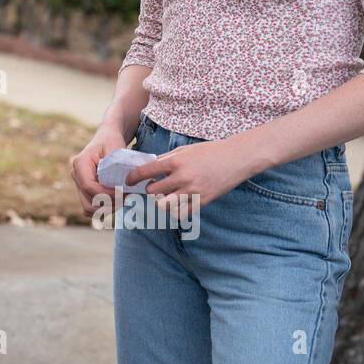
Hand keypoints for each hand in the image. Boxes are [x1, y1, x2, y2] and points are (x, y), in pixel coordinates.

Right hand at [69, 123, 127, 216]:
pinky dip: (103, 209)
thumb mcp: (115, 147)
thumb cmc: (111, 141)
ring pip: (88, 208)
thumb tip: (121, 184)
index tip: (123, 194)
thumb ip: (116, 164)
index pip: (89, 186)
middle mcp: (76, 175)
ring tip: (123, 201)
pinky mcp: (84, 191)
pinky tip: (117, 202)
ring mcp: (78, 184)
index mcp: (80, 164)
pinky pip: (90, 207)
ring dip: (106, 209)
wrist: (106, 139)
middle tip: (126, 199)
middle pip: (87, 201)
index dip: (105, 194)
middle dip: (108, 204)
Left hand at [128, 138, 259, 210]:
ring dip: (160, 202)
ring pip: (164, 205)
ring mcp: (192, 191)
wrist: (235, 158)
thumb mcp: (184, 150)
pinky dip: (175, 211)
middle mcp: (182, 177)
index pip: (145, 171)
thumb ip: (166, 160)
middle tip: (152, 187)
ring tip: (164, 197)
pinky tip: (177, 205)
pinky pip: (181, 213)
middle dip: (149, 189)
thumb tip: (147, 167)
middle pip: (152, 190)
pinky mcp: (202, 201)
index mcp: (175, 161)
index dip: (133, 178)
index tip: (128, 181)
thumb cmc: (208, 152)